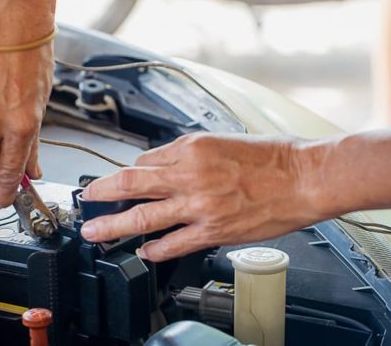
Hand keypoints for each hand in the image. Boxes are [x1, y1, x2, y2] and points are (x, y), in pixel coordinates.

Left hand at [79, 133, 329, 261]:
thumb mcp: (221, 140)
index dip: (126, 173)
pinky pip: (173, 243)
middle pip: (130, 183)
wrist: (305, 177)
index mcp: (190, 147)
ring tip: (94, 232)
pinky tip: (145, 251)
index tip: (115, 181)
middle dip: (100, 193)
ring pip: (142, 216)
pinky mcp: (212, 230)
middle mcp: (189, 174)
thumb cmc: (272, 157)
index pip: (143, 160)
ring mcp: (198, 205)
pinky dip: (154, 248)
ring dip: (112, 226)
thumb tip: (162, 166)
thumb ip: (188, 154)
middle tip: (85, 201)